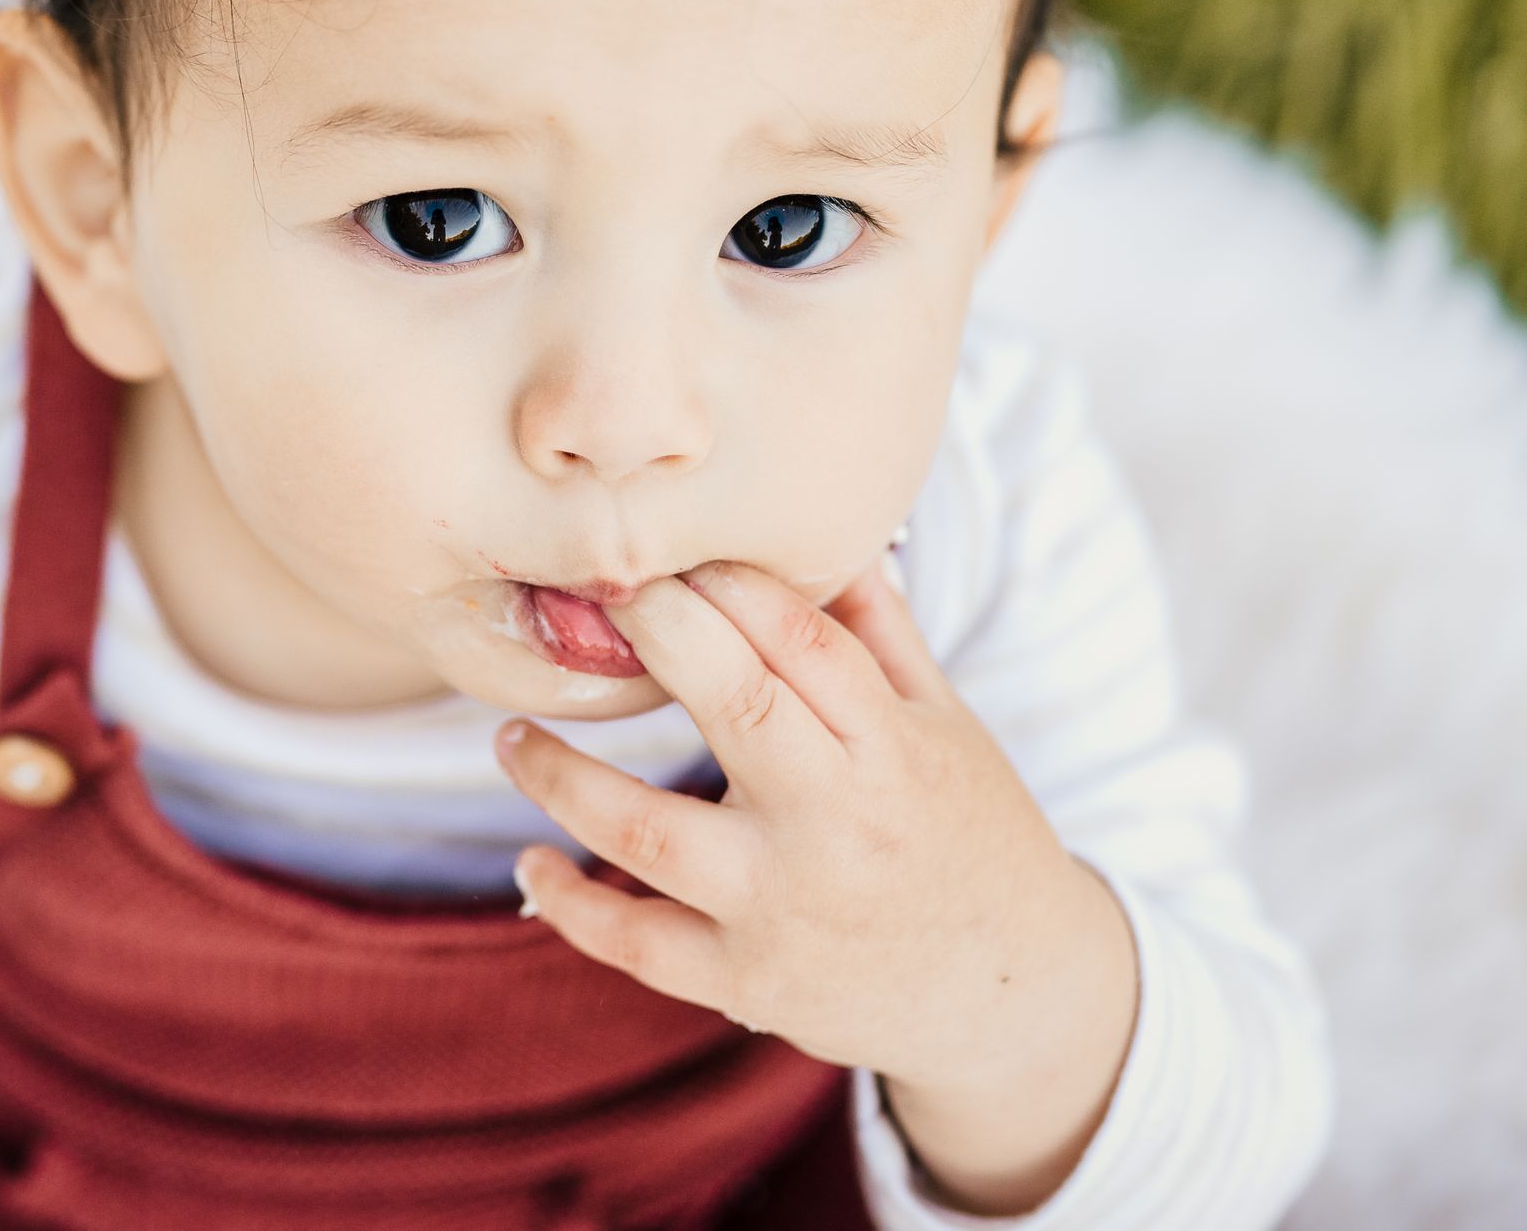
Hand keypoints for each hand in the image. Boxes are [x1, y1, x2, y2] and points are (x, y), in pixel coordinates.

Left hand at [492, 555, 1118, 1099]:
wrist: (1017, 996)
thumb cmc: (973, 833)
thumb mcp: (947, 723)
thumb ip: (879, 631)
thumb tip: (829, 530)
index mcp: (891, 746)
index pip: (801, 637)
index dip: (725, 580)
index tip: (666, 546)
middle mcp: (837, 823)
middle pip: (731, 704)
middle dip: (652, 632)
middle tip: (591, 591)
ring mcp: (783, 907)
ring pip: (645, 829)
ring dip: (561, 775)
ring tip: (510, 735)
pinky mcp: (747, 981)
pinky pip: (635, 943)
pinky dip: (570, 905)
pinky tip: (532, 862)